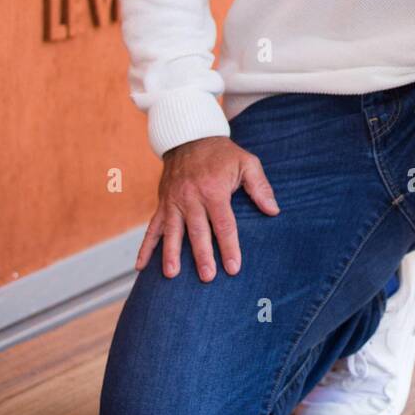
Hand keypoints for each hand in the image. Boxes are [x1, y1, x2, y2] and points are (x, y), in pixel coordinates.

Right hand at [135, 136, 278, 281]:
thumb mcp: (247, 162)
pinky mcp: (163, 204)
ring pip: (172, 231)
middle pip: (197, 231)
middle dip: (202, 255)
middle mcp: (191, 197)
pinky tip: (140, 266)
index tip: (233, 268)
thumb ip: (260, 187)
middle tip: (207, 277)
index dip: (229, 246)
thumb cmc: (223, 154)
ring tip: (171, 275)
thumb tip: (274, 211)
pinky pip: (153, 227)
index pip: (223, 223)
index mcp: (214, 190)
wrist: (190, 136)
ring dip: (171, 254)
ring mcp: (174, 201)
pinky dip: (145, 247)